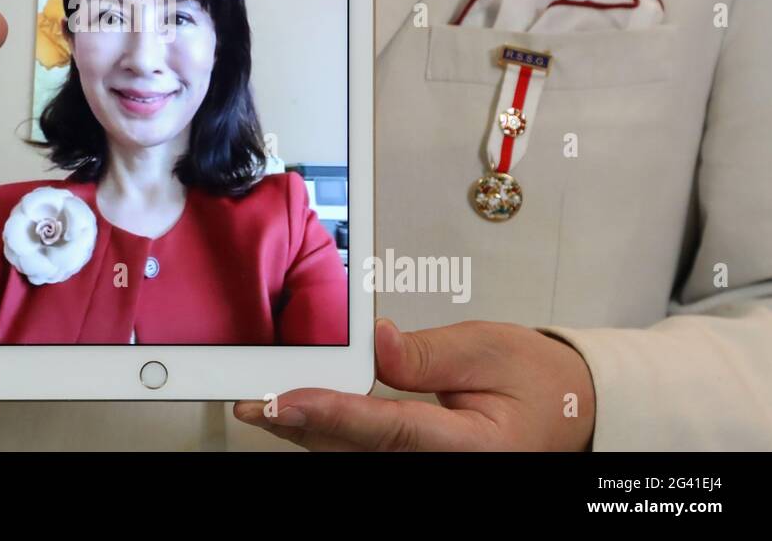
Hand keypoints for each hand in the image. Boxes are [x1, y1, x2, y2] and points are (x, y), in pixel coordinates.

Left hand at [234, 318, 595, 449]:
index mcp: (470, 449)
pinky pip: (362, 457)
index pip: (385, 430)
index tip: (281, 400)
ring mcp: (429, 477)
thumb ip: (427, 352)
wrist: (571, 413)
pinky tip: (296, 416)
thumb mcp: (490, 350)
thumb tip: (376, 344)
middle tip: (249, 401)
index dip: (327, 413)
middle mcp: (446, 473)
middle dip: (297, 425)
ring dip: (304, 432)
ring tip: (260, 404)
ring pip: (351, 459)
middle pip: (354, 452)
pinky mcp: (415, 469)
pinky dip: (326, 435)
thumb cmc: (538, 383)